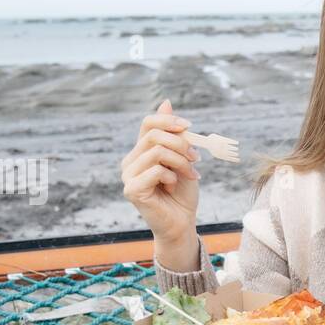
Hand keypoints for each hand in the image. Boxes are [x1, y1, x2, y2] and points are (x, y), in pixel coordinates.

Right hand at [120, 98, 201, 245]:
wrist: (182, 223)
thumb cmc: (182, 193)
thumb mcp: (183, 159)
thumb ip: (174, 134)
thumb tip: (166, 102)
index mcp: (141, 151)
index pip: (148, 123)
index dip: (169, 121)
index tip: (190, 127)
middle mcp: (130, 161)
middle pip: (154, 135)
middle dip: (181, 144)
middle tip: (196, 158)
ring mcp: (128, 176)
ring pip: (157, 151)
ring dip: (181, 161)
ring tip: (191, 173)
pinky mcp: (132, 190)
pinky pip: (155, 170)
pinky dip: (171, 176)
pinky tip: (174, 185)